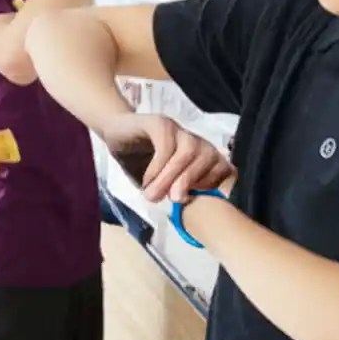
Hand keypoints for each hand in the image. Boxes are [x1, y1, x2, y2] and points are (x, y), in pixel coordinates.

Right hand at [99, 112, 232, 202]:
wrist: (113, 132)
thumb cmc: (138, 161)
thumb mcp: (161, 183)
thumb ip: (176, 193)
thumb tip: (188, 217)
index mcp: (201, 155)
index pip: (225, 168)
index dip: (213, 186)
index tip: (192, 201)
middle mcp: (195, 140)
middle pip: (209, 158)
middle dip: (192, 182)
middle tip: (173, 201)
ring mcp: (178, 129)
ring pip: (189, 151)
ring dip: (172, 176)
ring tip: (154, 195)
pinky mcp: (160, 123)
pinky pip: (166, 145)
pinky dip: (158, 167)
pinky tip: (146, 180)